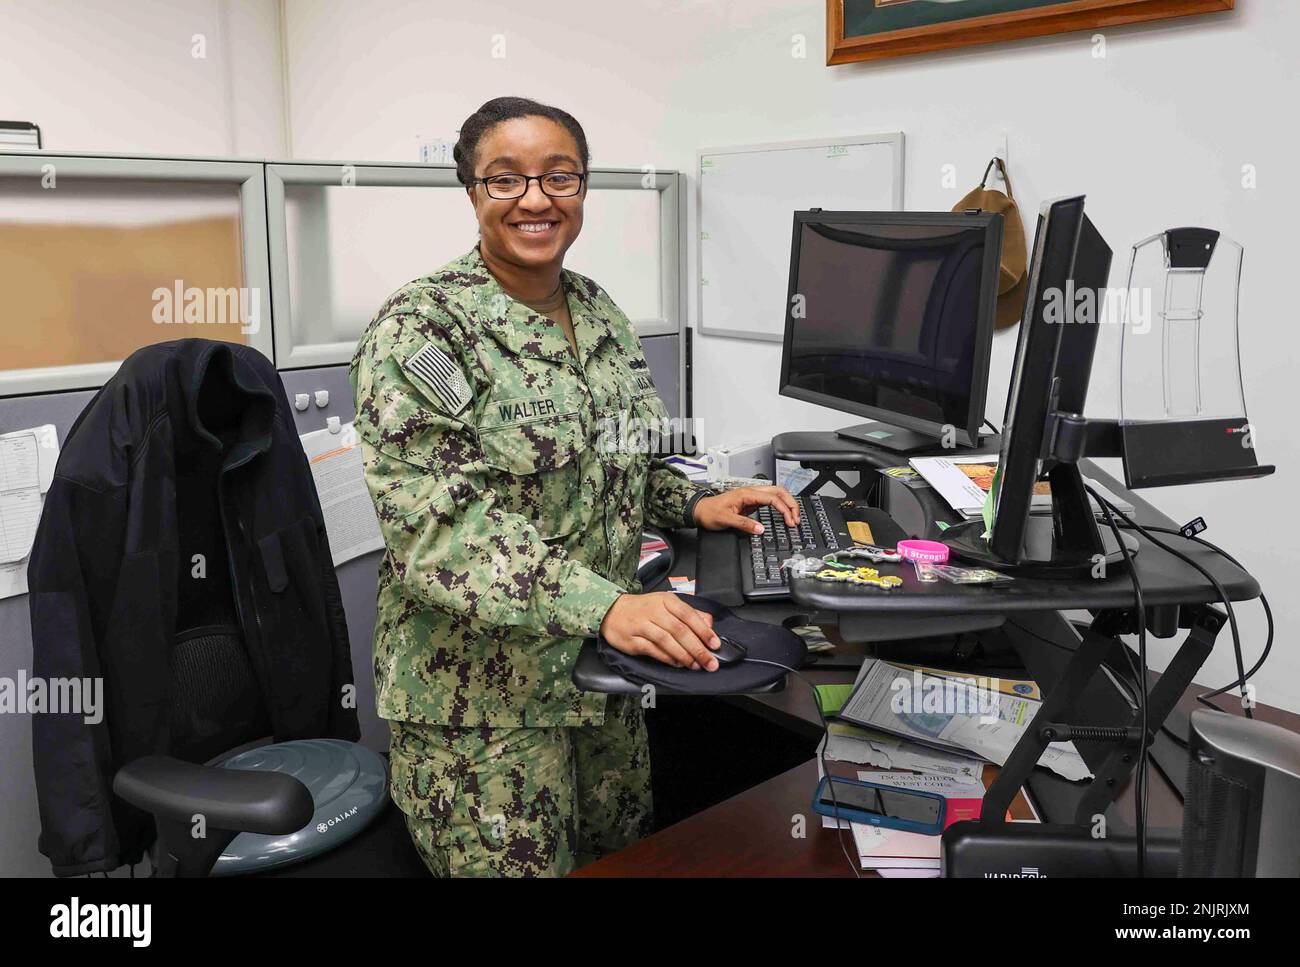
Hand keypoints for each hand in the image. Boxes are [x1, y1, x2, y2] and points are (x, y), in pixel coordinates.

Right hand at [599, 592, 722, 670]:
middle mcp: (654, 611)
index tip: (715, 645)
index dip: (703, 631)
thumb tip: (709, 624)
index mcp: (666, 600)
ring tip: (695, 665)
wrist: (611, 610)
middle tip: (710, 662)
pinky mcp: (632, 640)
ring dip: (684, 655)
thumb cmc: (644, 608)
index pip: (689, 615)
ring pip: (667, 641)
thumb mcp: (666, 604)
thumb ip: (689, 613)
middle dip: (697, 648)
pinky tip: (677, 663)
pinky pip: (653, 650)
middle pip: (680, 631)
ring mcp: (642, 625)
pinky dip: (667, 658)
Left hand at [692, 485, 799, 534]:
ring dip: (787, 504)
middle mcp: (751, 492)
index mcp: (747, 494)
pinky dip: (780, 507)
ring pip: (776, 494)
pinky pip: (771, 501)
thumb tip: (760, 529)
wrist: (700, 511)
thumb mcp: (725, 519)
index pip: (772, 498)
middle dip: (791, 503)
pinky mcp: (752, 503)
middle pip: (779, 491)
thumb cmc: (710, 512)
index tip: (790, 521)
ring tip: (793, 517)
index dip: (784, 509)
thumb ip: (744, 524)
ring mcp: (752, 497)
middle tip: (797, 518)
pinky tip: (784, 515)